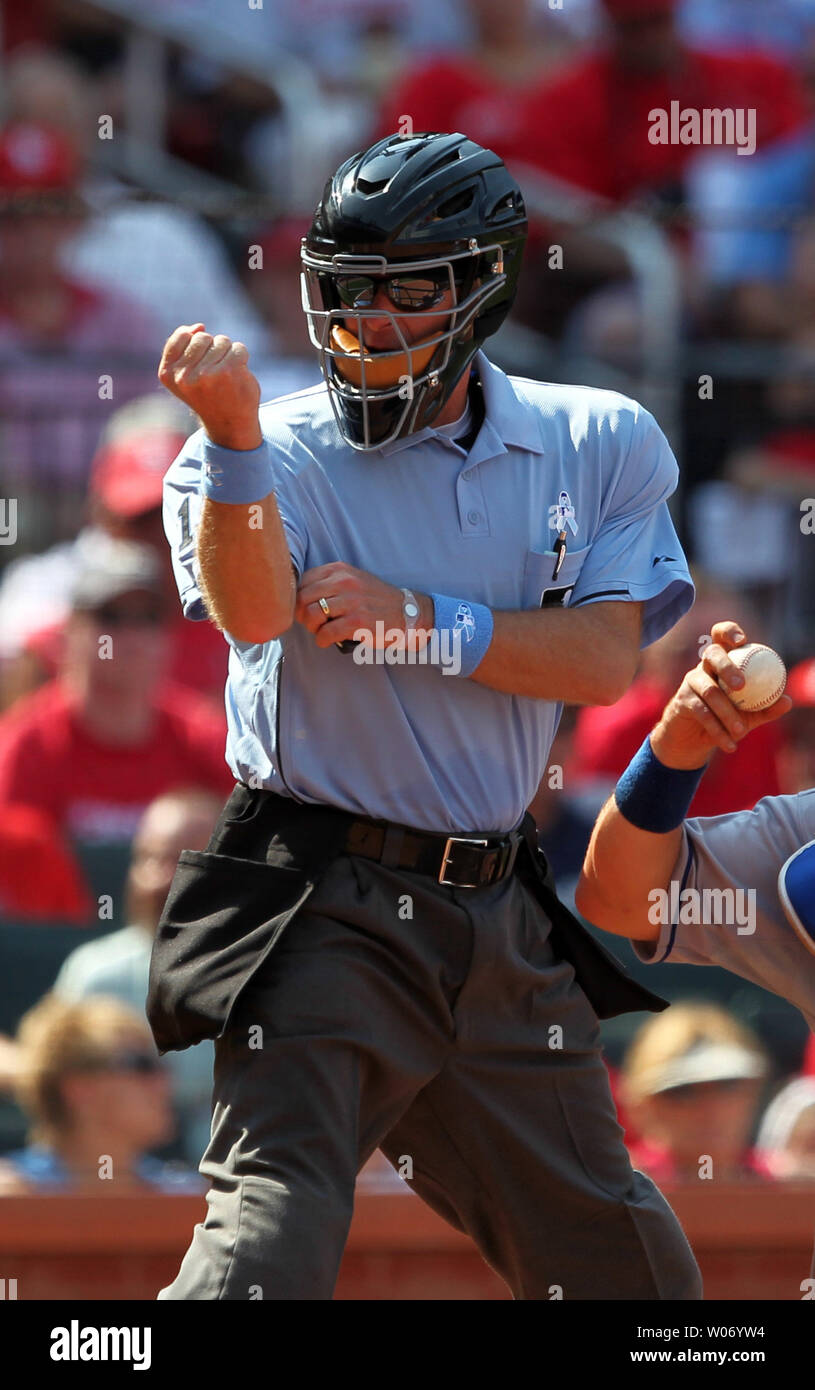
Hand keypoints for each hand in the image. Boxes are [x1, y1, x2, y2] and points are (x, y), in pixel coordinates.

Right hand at [157, 322, 261, 449]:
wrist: (230, 424)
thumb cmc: (208, 394)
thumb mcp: (184, 372)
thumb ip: (183, 347)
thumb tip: (199, 326)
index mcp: (167, 374)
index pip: (181, 336)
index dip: (195, 345)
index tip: (200, 365)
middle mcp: (184, 376)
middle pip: (202, 336)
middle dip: (213, 349)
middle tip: (215, 374)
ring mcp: (206, 374)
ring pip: (221, 341)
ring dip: (228, 354)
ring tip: (226, 376)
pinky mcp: (229, 372)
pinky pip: (238, 348)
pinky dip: (242, 358)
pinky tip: (238, 375)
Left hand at [295, 563, 431, 650]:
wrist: (406, 612)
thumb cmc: (375, 600)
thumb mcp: (352, 580)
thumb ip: (327, 584)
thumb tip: (298, 598)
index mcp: (340, 570)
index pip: (302, 581)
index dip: (298, 599)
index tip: (305, 610)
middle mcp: (345, 582)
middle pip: (303, 599)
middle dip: (302, 615)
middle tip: (312, 624)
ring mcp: (352, 601)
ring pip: (312, 615)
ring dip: (312, 628)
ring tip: (320, 631)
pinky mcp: (358, 622)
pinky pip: (326, 633)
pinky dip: (322, 640)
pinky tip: (327, 641)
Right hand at [650, 620, 791, 768]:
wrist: (694, 739)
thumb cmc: (725, 719)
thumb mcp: (749, 714)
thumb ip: (767, 707)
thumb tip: (787, 701)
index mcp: (722, 661)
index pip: (721, 635)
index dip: (728, 631)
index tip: (742, 640)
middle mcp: (704, 666)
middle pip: (712, 653)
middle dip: (726, 666)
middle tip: (741, 685)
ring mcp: (691, 682)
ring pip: (710, 691)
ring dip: (727, 713)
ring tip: (741, 731)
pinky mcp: (682, 701)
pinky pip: (702, 713)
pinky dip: (718, 730)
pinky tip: (730, 744)